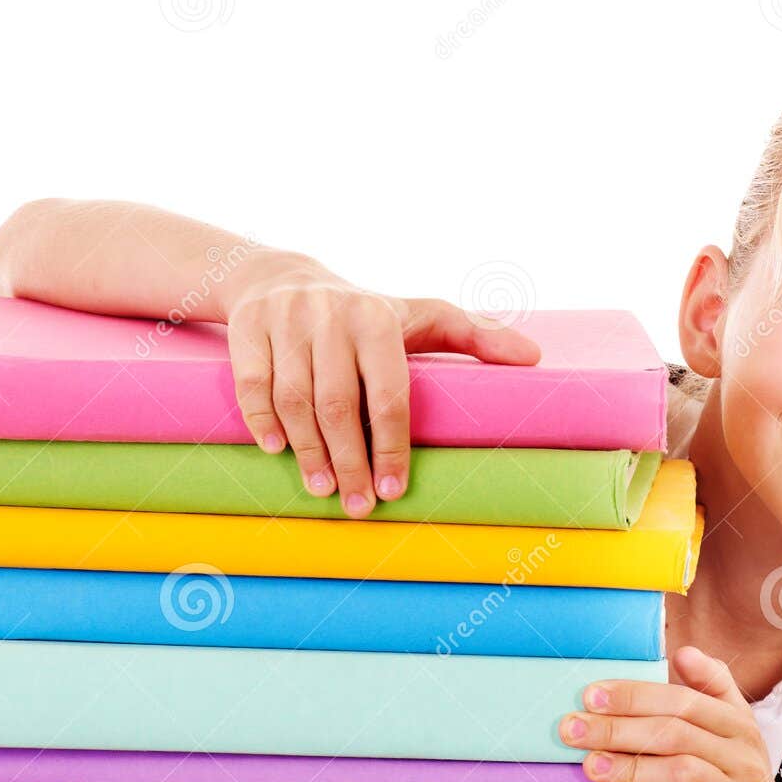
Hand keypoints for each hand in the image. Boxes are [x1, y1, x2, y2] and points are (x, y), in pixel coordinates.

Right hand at [224, 252, 540, 517]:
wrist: (279, 275)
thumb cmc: (365, 312)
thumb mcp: (422, 315)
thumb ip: (476, 336)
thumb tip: (535, 358)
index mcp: (377, 319)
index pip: (388, 395)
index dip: (390, 448)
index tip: (392, 492)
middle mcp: (331, 315)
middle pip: (338, 405)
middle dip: (349, 462)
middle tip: (357, 506)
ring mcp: (284, 320)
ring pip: (294, 398)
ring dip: (307, 451)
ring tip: (323, 489)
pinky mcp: (247, 327)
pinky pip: (252, 383)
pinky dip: (262, 419)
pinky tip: (276, 451)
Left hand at [561, 645, 781, 781]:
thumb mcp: (728, 744)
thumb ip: (711, 695)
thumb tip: (684, 651)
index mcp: (737, 727)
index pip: (684, 700)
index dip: (637, 695)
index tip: (590, 694)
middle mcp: (743, 758)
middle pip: (678, 733)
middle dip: (621, 728)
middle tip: (572, 730)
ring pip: (687, 773)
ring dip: (635, 768)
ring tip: (592, 767)